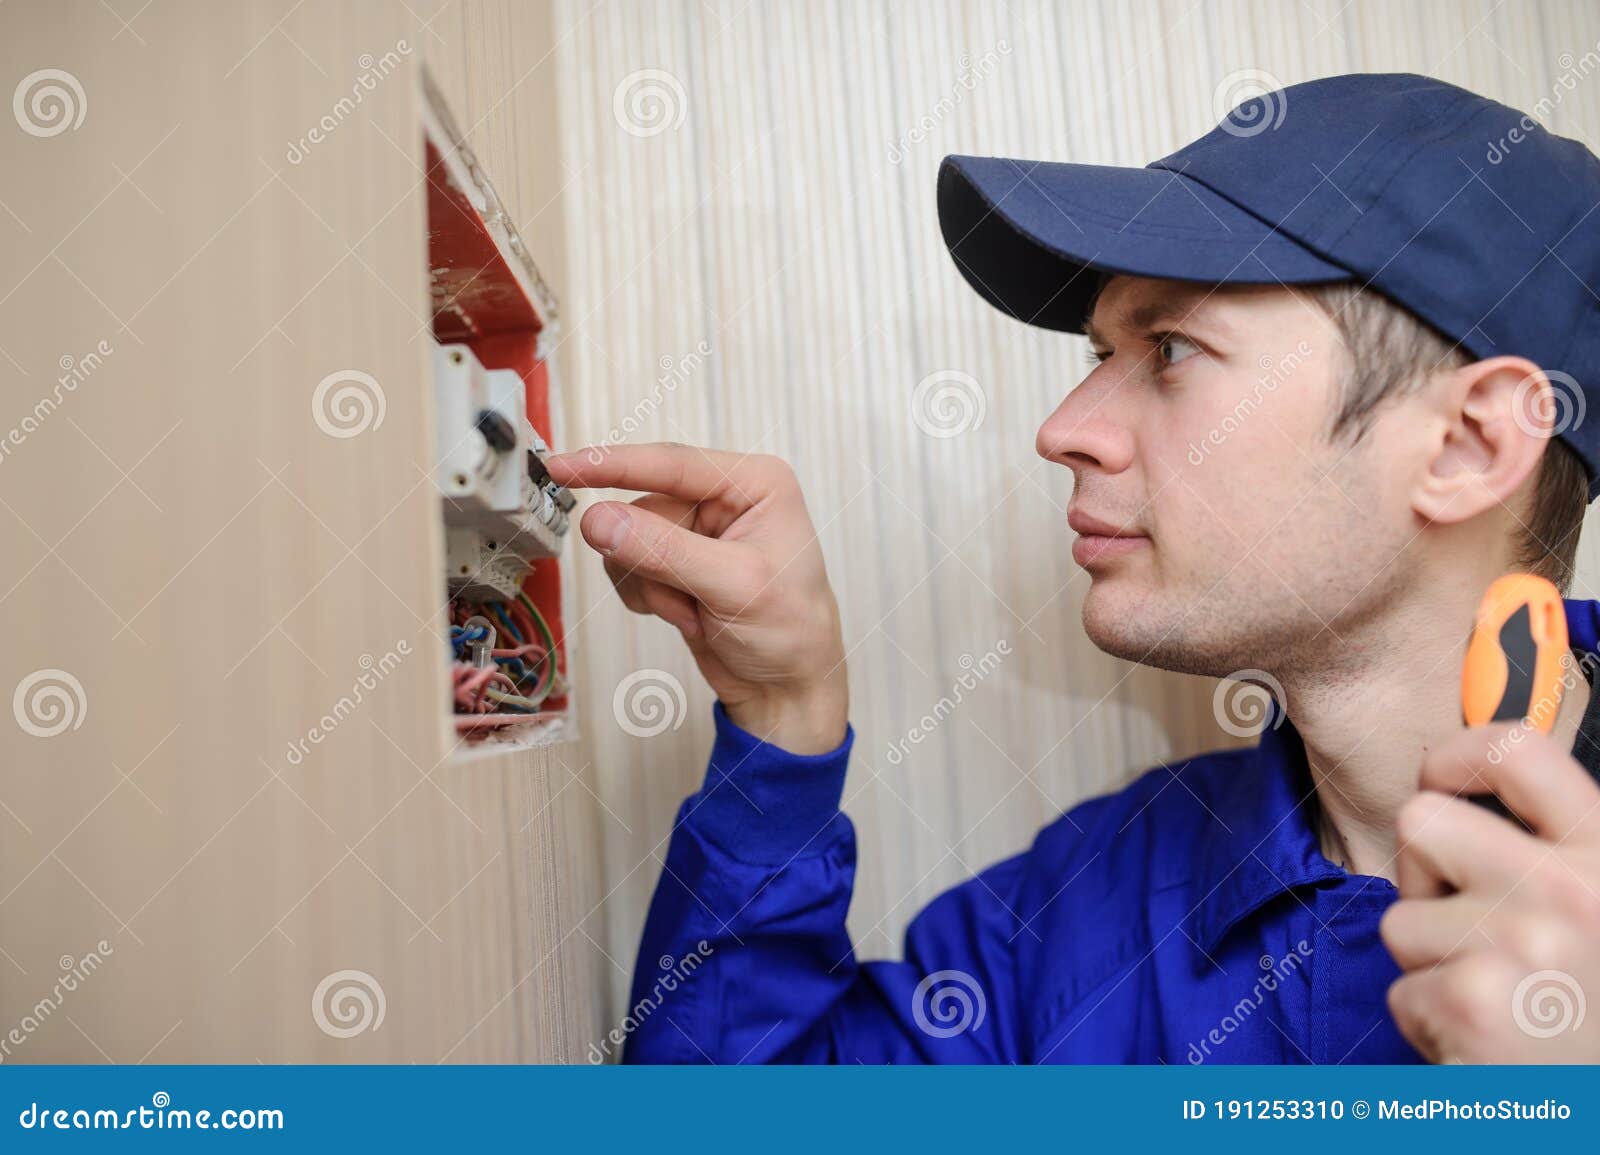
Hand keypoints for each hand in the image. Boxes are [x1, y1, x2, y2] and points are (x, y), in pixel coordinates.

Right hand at [543, 443, 847, 753]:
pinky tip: (686, 614)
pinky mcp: (674, 561)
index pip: (672, 462)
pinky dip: (647, 597)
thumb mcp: (734, 586)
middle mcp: (724, 498)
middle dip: (653, 561)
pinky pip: (627, 566)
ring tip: (695, 610)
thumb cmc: (792, 631)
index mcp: (754, 482)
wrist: (786, 688)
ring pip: (627, 540)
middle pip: (644, 508)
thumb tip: (599, 520)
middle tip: (684, 597)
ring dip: (652, 585)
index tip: (564, 466)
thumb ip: (664, 550)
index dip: (613, 464)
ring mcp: (696, 531)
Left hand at [1382, 723, 1599, 1061]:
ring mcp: (1521, 944)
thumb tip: (1461, 791)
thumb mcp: (1598, 910)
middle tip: (1465, 924)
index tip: (1441, 779)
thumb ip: (1551, 852)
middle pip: (1420, 820)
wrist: (1592, 1110)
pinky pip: (1402, 991)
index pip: (1520, 750)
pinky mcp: (1474, 1002)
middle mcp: (1571, 891)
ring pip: (1401, 918)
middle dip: (1421, 874)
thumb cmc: (1591, 1014)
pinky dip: (1430, 1023)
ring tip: (1494, 998)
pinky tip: (1486, 1042)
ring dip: (1431, 963)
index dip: (1458, 754)